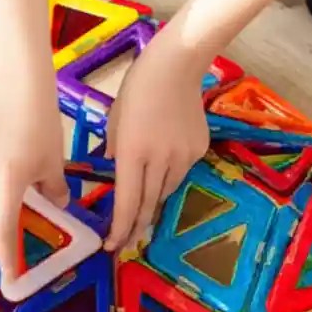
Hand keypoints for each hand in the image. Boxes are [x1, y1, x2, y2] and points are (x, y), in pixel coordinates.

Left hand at [104, 34, 210, 250]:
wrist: (177, 65)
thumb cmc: (138, 86)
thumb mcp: (115, 118)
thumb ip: (114, 147)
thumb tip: (115, 166)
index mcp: (133, 152)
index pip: (127, 201)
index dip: (120, 228)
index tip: (113, 246)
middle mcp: (160, 160)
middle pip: (148, 204)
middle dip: (136, 226)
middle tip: (127, 241)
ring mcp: (183, 156)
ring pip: (166, 190)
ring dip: (153, 198)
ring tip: (144, 199)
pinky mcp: (199, 149)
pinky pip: (181, 171)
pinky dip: (170, 172)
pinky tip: (166, 155)